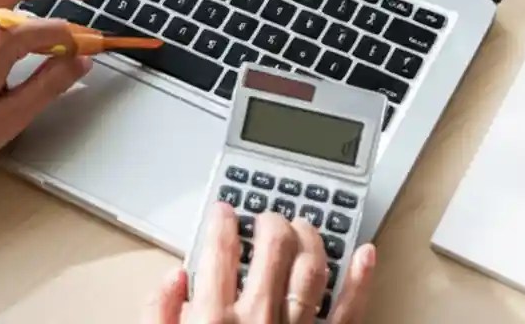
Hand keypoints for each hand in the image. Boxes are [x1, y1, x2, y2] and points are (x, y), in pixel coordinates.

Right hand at [146, 204, 376, 323]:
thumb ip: (158, 317)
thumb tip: (172, 278)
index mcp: (214, 321)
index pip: (220, 251)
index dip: (222, 222)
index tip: (224, 213)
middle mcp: (260, 320)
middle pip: (273, 248)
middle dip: (269, 222)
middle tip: (264, 216)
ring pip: (313, 267)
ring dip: (311, 237)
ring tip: (304, 225)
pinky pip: (350, 311)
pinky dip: (362, 279)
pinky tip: (366, 255)